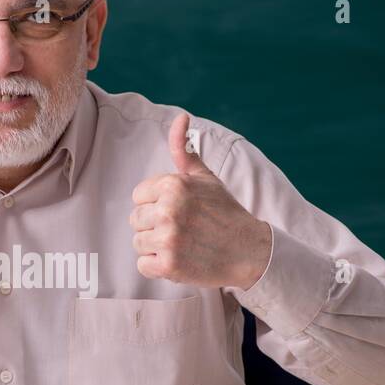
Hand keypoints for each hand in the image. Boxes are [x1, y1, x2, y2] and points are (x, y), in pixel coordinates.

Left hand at [130, 111, 271, 288]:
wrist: (248, 251)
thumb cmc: (224, 212)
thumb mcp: (205, 178)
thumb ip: (184, 150)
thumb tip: (181, 117)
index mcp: (173, 185)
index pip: (138, 196)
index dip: (155, 205)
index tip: (178, 211)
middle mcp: (169, 209)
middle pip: (135, 219)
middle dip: (154, 226)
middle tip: (182, 229)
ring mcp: (168, 238)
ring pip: (138, 242)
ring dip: (156, 246)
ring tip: (182, 244)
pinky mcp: (169, 265)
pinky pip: (143, 265)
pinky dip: (158, 267)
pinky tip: (180, 259)